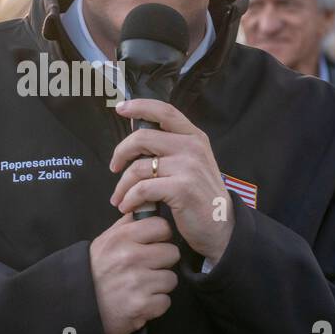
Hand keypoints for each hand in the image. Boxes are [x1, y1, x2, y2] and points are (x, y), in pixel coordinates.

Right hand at [89, 214, 180, 333]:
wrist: (78, 305)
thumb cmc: (95, 271)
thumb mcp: (105, 241)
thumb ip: (126, 225)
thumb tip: (147, 207)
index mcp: (122, 238)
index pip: (162, 227)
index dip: (161, 236)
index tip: (153, 244)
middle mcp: (130, 257)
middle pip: (172, 253)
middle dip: (162, 262)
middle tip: (147, 268)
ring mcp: (137, 282)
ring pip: (171, 278)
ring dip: (159, 285)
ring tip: (142, 286)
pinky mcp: (141, 305)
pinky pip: (165, 301)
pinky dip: (155, 304)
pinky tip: (140, 301)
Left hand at [108, 98, 233, 264]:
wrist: (221, 227)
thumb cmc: (199, 195)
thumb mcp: (191, 163)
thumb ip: (168, 145)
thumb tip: (136, 127)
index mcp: (194, 137)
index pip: (164, 112)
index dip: (140, 106)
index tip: (120, 108)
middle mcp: (193, 147)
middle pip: (142, 138)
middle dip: (120, 153)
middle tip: (114, 168)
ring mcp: (189, 167)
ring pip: (138, 167)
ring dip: (122, 185)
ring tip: (119, 198)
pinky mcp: (182, 188)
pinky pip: (142, 189)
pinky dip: (129, 199)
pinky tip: (127, 207)